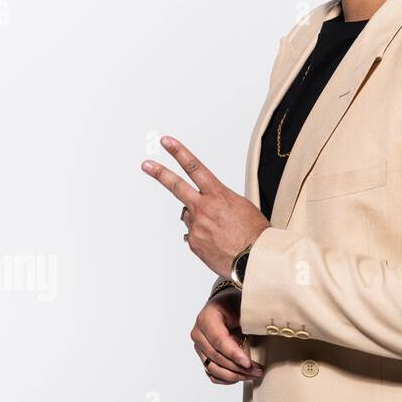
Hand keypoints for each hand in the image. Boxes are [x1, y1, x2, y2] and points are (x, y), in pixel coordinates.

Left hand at [141, 134, 270, 277]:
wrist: (255, 258)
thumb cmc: (255, 233)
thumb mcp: (243, 207)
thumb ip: (220, 202)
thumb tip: (206, 206)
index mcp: (219, 195)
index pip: (195, 167)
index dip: (179, 152)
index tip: (167, 142)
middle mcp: (203, 208)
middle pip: (177, 186)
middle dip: (160, 173)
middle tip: (146, 164)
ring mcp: (196, 226)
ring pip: (189, 216)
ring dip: (199, 218)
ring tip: (218, 229)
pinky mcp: (193, 243)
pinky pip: (193, 236)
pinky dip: (203, 237)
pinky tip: (217, 242)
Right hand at [193, 288, 263, 383]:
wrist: (226, 305)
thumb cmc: (235, 303)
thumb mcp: (243, 305)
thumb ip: (249, 317)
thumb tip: (266, 329)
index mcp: (207, 318)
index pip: (219, 340)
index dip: (234, 353)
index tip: (248, 363)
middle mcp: (199, 334)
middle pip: (216, 357)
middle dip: (238, 367)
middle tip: (258, 371)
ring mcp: (200, 347)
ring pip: (213, 368)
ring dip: (234, 375)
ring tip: (254, 375)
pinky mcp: (204, 356)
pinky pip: (212, 374)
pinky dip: (227, 378)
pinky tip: (242, 377)